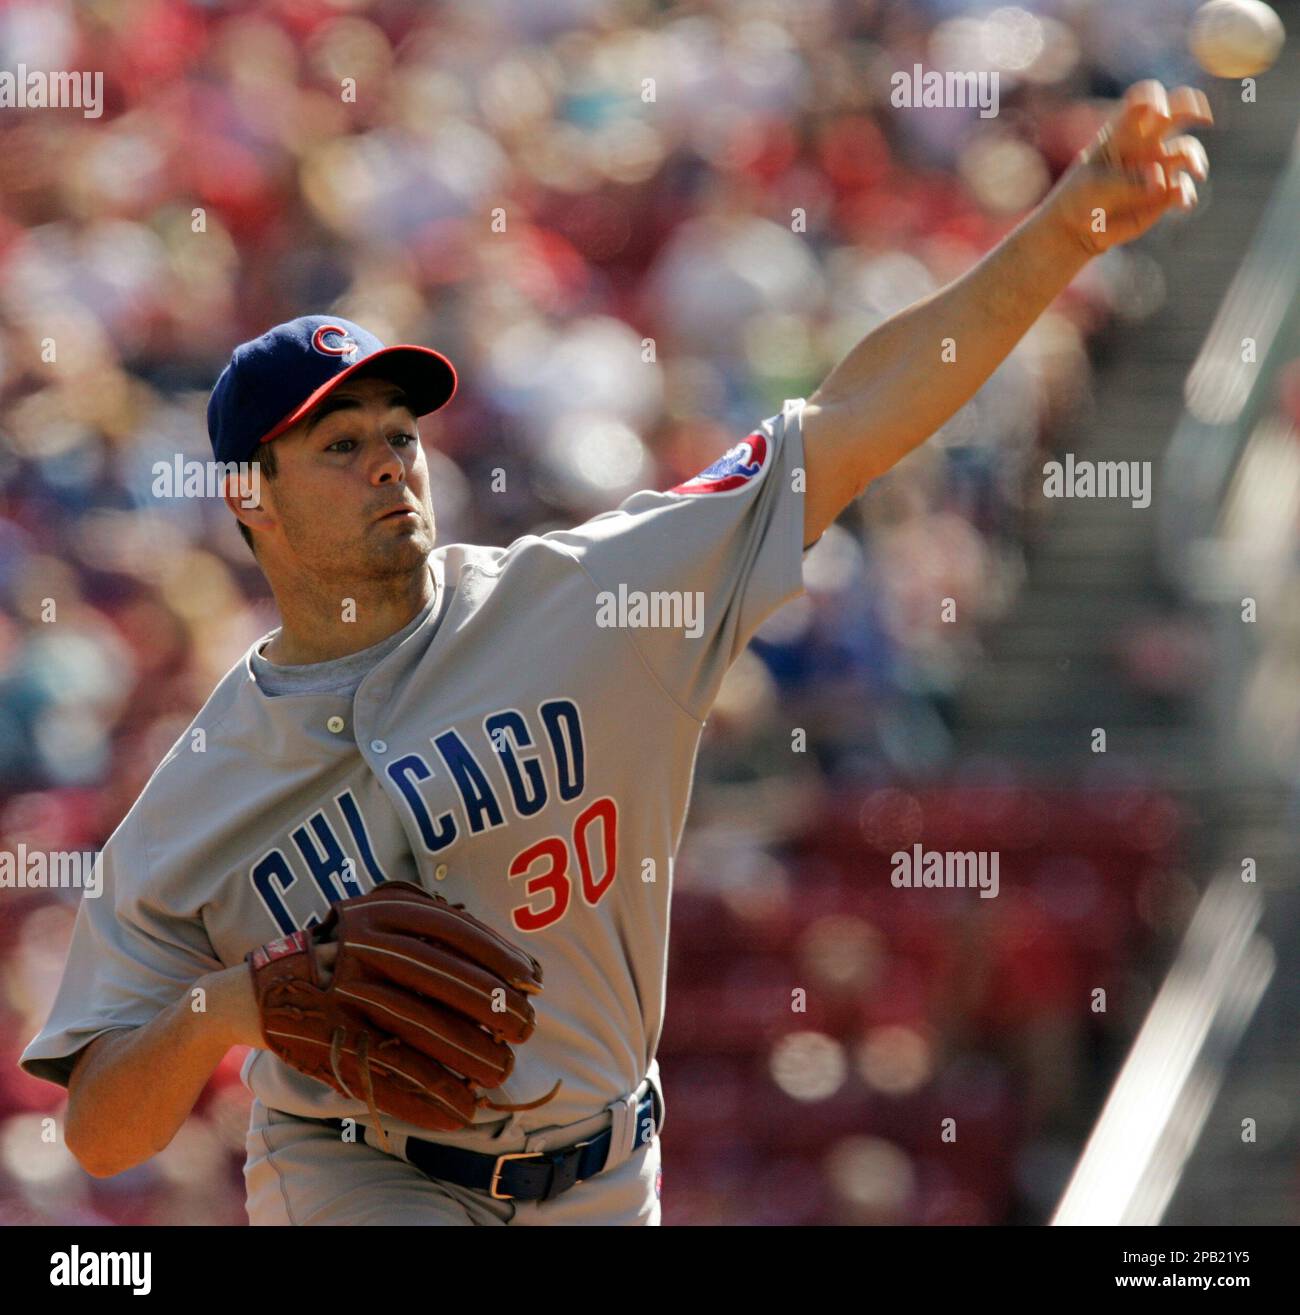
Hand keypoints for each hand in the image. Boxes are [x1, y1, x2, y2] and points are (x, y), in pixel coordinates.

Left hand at [1043, 80, 1212, 257]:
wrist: (1077, 229)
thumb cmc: (1078, 198)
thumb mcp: (1094, 185)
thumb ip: (1127, 181)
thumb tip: (1161, 182)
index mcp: (1123, 132)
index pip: (1142, 101)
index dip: (1155, 98)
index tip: (1160, 112)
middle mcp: (1145, 144)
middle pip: (1175, 114)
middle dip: (1192, 108)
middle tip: (1204, 116)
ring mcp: (1158, 167)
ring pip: (1187, 151)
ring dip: (1195, 158)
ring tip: (1197, 172)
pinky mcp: (1165, 194)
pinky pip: (1183, 189)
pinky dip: (1187, 194)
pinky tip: (1183, 204)